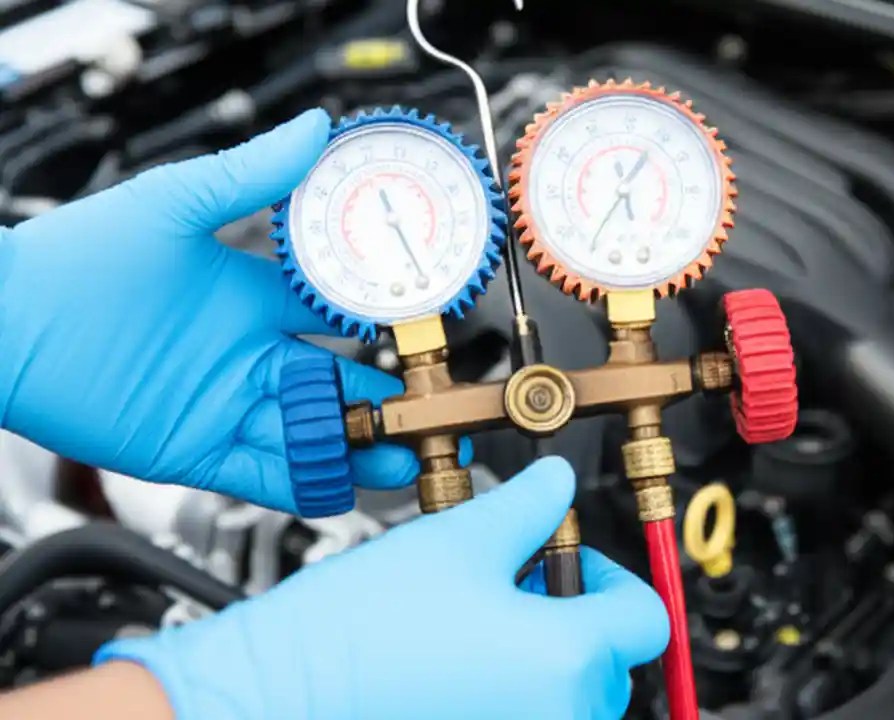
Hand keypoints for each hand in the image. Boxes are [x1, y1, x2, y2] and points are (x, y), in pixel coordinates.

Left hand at [0, 110, 416, 512]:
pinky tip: (353, 483)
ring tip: (407, 454)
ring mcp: (226, 405)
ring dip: (363, 447)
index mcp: (251, 298)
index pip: (336, 316)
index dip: (382, 325)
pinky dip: (312, 483)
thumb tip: (315, 130)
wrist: (2, 324)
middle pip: (339, 384)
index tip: (425, 330)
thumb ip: (250, 175)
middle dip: (388, 399)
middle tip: (432, 408)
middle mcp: (248, 355)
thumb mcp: (176, 205)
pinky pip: (269, 475)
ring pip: (315, 434)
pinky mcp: (198, 450)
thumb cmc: (77, 259)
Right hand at [95, 458, 669, 719]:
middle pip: (611, 661)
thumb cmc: (359, 629)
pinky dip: (511, 690)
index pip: (648, 618)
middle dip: (573, 617)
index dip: (613, 579)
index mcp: (568, 660)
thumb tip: (557, 482)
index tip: (566, 560)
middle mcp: (559, 716)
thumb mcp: (458, 539)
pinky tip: (460, 657)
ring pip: (571, 697)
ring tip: (480, 619)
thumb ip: (528, 505)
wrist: (279, 691)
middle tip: (516, 584)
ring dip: (544, 656)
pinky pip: (526, 715)